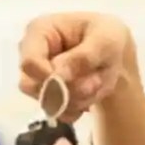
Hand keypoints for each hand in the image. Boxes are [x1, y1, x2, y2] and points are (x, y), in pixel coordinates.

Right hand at [18, 12, 133, 123]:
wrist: (115, 51)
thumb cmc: (107, 36)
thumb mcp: (104, 41)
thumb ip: (82, 57)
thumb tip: (57, 75)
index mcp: (39, 31)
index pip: (29, 62)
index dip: (48, 77)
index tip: (72, 80)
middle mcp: (32, 55)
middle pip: (33, 86)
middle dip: (68, 90)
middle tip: (95, 82)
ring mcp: (38, 77)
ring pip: (47, 102)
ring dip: (78, 99)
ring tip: (97, 82)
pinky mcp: (48, 95)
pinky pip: (58, 113)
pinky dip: (79, 108)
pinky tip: (91, 93)